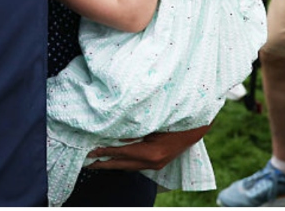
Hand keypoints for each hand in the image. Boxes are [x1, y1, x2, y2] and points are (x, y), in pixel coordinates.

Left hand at [88, 124, 210, 170]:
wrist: (197, 126)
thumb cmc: (177, 118)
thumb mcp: (154, 119)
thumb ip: (134, 126)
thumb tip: (113, 130)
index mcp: (151, 152)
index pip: (121, 152)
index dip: (104, 150)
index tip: (90, 149)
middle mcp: (153, 162)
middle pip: (122, 164)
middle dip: (103, 162)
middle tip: (86, 161)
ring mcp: (156, 165)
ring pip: (128, 166)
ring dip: (111, 162)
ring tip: (95, 161)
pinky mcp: (157, 164)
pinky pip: (135, 164)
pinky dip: (123, 161)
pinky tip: (115, 158)